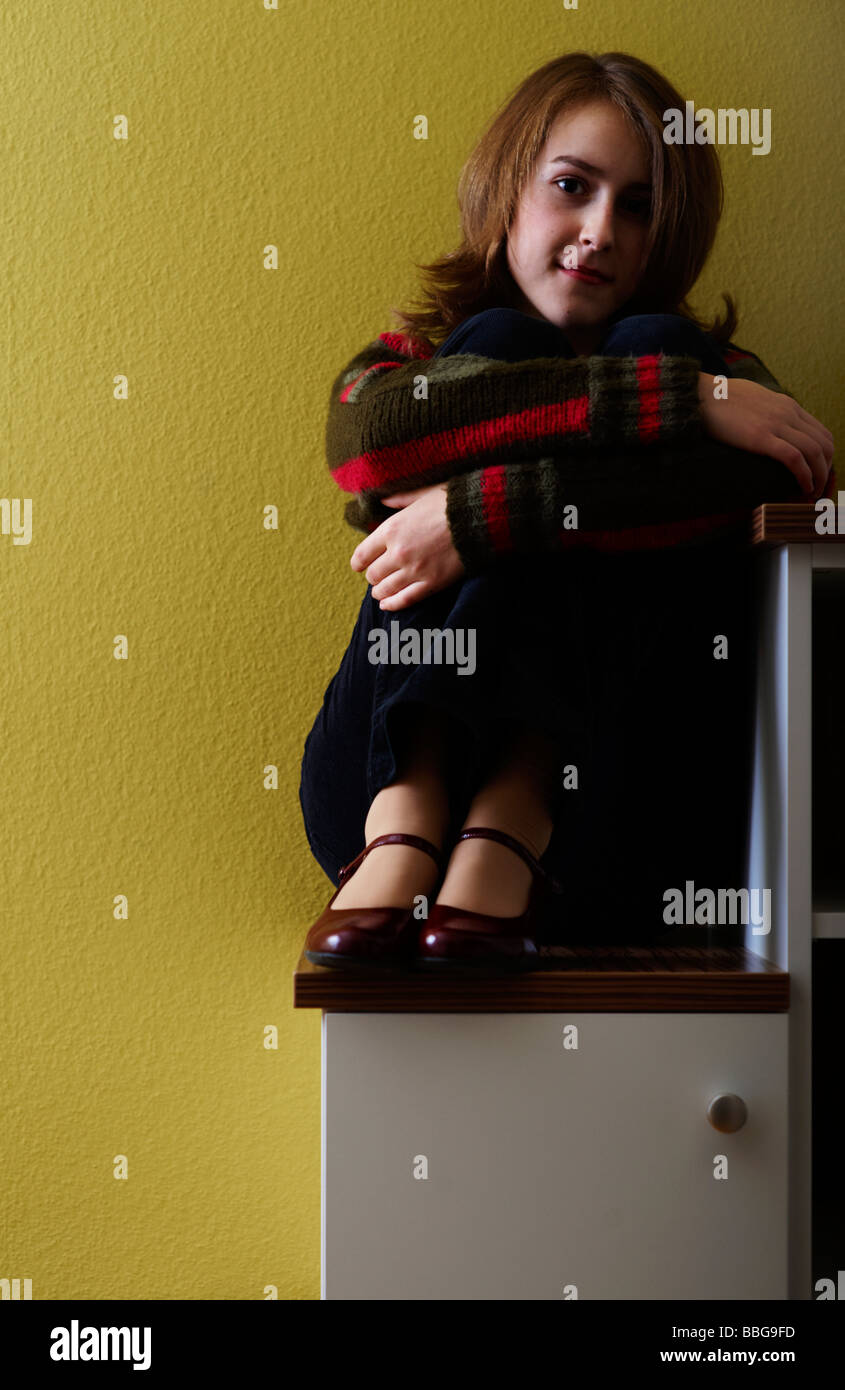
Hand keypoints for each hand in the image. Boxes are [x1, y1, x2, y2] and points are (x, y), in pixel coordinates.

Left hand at [350, 482, 464, 610]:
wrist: (478, 518)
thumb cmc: (450, 503)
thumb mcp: (420, 494)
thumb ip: (398, 499)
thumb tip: (383, 500)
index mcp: (391, 529)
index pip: (362, 554)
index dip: (358, 562)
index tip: (359, 566)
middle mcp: (398, 552)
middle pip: (373, 574)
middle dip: (373, 576)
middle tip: (376, 576)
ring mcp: (415, 570)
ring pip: (386, 589)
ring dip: (380, 592)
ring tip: (380, 592)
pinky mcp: (432, 583)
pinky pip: (405, 599)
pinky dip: (393, 604)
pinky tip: (387, 605)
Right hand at [698, 374, 833, 497]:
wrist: (701, 394)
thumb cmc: (721, 400)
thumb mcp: (755, 400)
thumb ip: (768, 413)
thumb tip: (768, 428)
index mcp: (788, 406)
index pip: (822, 433)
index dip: (826, 458)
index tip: (818, 475)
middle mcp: (788, 413)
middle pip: (824, 444)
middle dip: (826, 470)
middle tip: (818, 489)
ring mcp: (776, 424)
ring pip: (815, 452)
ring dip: (819, 477)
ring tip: (811, 493)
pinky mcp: (761, 437)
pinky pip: (794, 458)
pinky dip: (805, 476)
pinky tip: (803, 487)